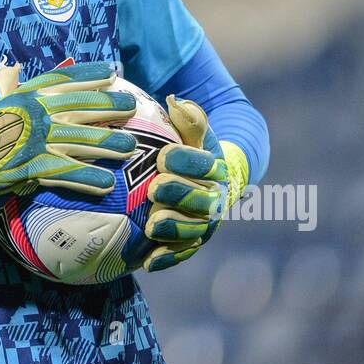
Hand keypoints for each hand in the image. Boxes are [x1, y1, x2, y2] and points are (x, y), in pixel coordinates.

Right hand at [0, 61, 137, 239]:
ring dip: (107, 143)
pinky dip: (87, 178)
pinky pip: (66, 173)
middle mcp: (34, 114)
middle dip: (108, 105)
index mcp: (25, 96)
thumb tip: (14, 67)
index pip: (62, 80)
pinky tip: (106, 183)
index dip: (88, 74)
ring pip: (79, 140)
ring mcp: (35, 141)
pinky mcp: (33, 167)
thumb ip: (4, 83)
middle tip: (132, 105)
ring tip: (130, 145)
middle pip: (79, 107)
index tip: (111, 71)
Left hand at [141, 96, 249, 271]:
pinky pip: (182, 253)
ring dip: (175, 229)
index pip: (204, 165)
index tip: (163, 155)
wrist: (205, 180)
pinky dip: (167, 258)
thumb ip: (187, 119)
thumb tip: (175, 100)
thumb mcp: (190, 132)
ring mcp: (204, 223)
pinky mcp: (191, 242)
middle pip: (202, 201)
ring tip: (152, 227)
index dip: (186, 161)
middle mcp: (214, 198)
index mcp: (214, 169)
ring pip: (194, 230)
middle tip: (155, 188)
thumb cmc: (189, 149)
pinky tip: (148, 263)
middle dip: (180, 194)